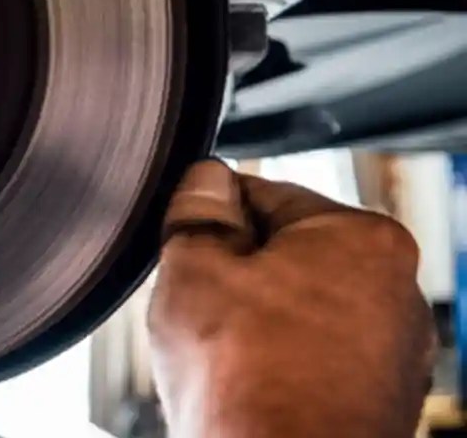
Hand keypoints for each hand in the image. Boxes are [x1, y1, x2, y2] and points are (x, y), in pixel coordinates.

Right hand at [149, 161, 433, 437]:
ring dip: (253, 322)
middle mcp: (397, 289)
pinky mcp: (376, 400)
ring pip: (296, 310)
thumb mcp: (195, 268)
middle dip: (237, 274)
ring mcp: (392, 351)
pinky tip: (245, 384)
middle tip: (199, 303)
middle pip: (286, 254)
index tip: (187, 236)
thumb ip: (197, 210)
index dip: (211, 216)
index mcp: (363, 237)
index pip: (265, 193)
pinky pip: (311, 360)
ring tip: (220, 352)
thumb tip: (205, 184)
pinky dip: (275, 366)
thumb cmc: (248, 381)